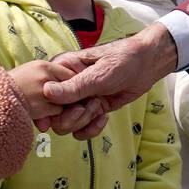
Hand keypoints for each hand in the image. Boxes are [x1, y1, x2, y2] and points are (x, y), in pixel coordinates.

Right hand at [7, 60, 75, 127]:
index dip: (73, 82)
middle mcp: (45, 77)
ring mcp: (43, 93)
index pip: (70, 72)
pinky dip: (51, 115)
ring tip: (45, 106)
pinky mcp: (40, 108)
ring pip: (65, 101)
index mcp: (43, 66)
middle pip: (70, 87)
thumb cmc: (11, 85)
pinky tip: (40, 113)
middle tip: (64, 100)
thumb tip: (72, 80)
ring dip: (58, 106)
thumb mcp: (30, 71)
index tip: (72, 89)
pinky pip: (57, 113)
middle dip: (68, 95)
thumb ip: (49, 75)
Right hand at [45, 22, 177, 124]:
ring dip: (83, 121)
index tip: (62, 113)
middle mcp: (66, 86)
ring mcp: (77, 100)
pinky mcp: (90, 110)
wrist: (146, 65)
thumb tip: (46, 92)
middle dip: (71, 117)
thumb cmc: (123, 59)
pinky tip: (104, 117)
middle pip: (52, 116)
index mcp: (62, 70)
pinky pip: (80, 129)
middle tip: (89, 106)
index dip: (48, 109)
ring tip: (98, 106)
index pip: (41, 94)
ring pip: (65, 125)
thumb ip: (74, 87)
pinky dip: (91, 128)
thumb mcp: (99, 73)